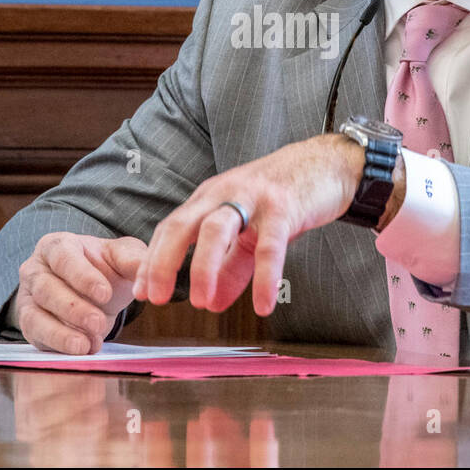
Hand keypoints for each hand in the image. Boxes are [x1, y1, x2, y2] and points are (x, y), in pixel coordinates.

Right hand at [16, 232, 146, 354]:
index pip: (63, 257)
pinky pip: (36, 334)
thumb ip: (135, 261)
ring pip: (36, 315)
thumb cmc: (106, 268)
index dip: (82, 276)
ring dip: (62, 332)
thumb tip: (151, 272)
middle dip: (73, 308)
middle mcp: (36, 270)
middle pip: (47, 288)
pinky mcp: (29, 323)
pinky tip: (81, 350)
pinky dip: (57, 345)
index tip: (104, 294)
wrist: (95, 291)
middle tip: (98, 323)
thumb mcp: (123, 257)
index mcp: (57, 246)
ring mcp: (28, 297)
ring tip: (87, 345)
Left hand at [132, 134, 395, 316]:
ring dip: (203, 267)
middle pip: (181, 225)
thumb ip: (231, 268)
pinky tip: (262, 305)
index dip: (153, 261)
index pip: (170, 229)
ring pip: (216, 230)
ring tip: (201, 304)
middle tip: (155, 298)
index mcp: (209, 200)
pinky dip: (264, 277)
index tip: (142, 292)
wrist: (327, 164)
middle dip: (163, 262)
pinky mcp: (284, 207)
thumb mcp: (250, 234)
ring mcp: (252, 198)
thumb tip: (212, 305)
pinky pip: (270, 245)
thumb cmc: (283, 198)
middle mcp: (223, 195)